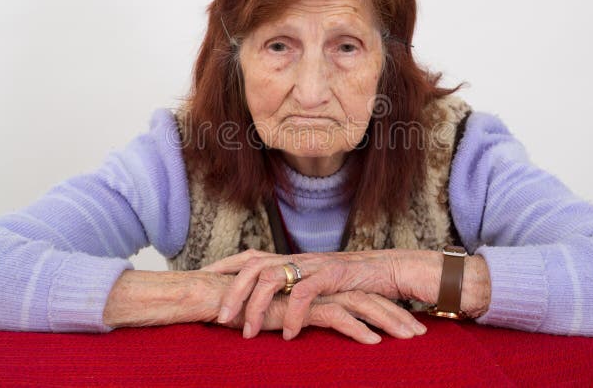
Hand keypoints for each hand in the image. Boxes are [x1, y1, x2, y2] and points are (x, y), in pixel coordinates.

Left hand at [201, 249, 439, 339]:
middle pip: (252, 265)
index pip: (249, 256)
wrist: (392, 270)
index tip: (200, 279)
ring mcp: (313, 265)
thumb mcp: (316, 285)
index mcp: (291, 259)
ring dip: (255, 306)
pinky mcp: (333, 276)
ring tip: (247, 333)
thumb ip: (292, 291)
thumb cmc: (353, 282)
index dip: (224, 265)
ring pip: (271, 276)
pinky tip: (287, 334)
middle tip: (218, 320)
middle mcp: (298, 258)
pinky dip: (292, 314)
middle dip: (231, 291)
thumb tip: (267, 308)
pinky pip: (303, 293)